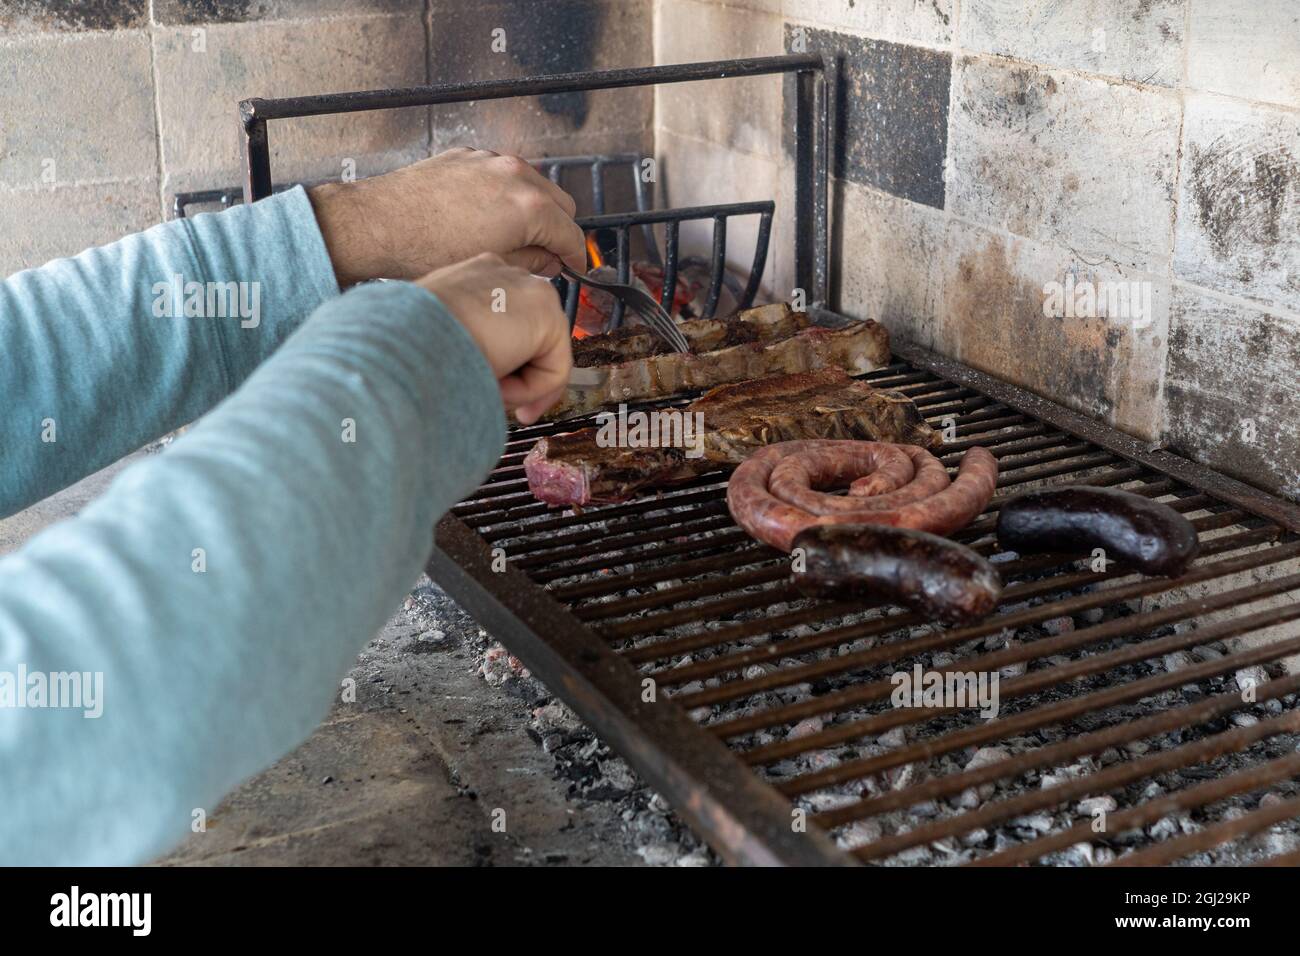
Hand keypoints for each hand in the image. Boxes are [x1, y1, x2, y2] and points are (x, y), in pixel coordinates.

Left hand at [309, 147, 585, 287]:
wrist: (375, 225)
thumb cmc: (424, 251)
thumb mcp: (490, 267)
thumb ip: (532, 262)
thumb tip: (548, 262)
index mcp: (530, 208)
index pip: (572, 234)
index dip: (575, 258)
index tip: (572, 268)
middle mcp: (516, 176)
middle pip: (561, 203)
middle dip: (557, 229)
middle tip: (543, 256)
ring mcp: (491, 161)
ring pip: (532, 184)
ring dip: (532, 209)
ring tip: (512, 237)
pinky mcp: (467, 156)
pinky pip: (501, 174)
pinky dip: (504, 193)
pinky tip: (483, 217)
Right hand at [419, 253, 571, 424]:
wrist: (408, 336)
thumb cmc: (410, 340)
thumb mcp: (441, 335)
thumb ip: (471, 342)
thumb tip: (490, 372)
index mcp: (479, 276)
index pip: (510, 322)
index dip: (509, 362)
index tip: (495, 388)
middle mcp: (508, 276)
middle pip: (536, 340)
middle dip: (524, 381)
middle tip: (506, 406)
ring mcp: (531, 291)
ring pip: (545, 358)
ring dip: (519, 388)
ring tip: (485, 389)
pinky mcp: (548, 315)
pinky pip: (554, 371)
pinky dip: (529, 391)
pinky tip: (496, 385)